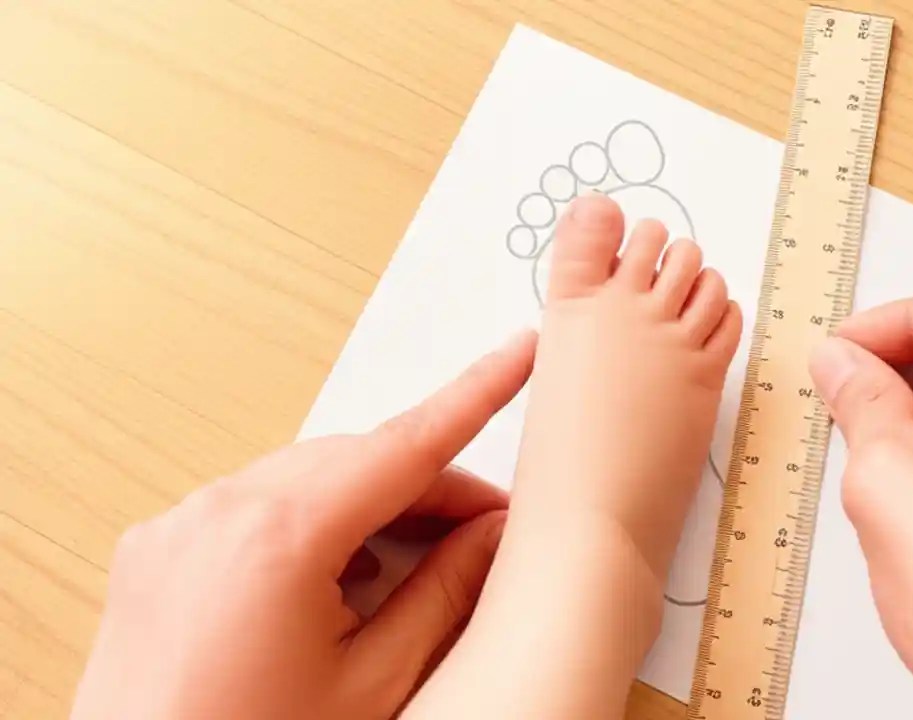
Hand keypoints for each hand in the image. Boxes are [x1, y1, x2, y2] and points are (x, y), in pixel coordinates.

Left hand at [71, 330, 536, 719]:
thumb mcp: (374, 684)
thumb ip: (445, 595)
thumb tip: (494, 534)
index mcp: (278, 538)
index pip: (406, 445)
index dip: (475, 394)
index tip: (517, 353)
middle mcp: (219, 513)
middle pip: (358, 462)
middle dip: (431, 484)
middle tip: (490, 526)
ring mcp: (180, 528)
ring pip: (308, 478)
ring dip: (373, 503)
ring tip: (420, 560)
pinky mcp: (159, 551)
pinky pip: (255, 504)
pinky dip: (313, 522)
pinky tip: (345, 573)